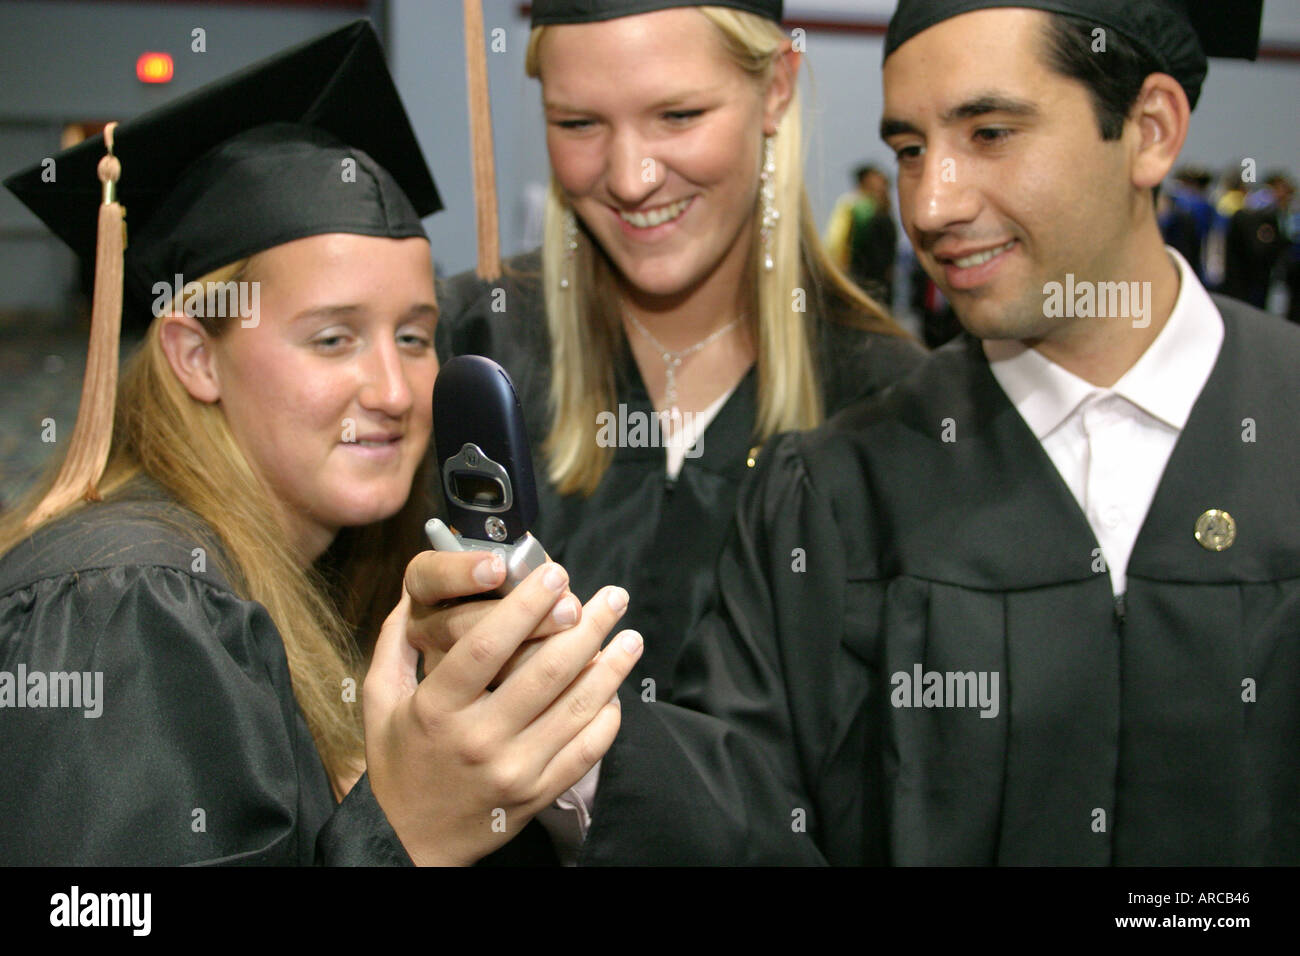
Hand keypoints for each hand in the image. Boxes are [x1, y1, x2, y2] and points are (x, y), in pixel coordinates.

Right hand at [363, 561, 641, 865]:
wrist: (408, 842)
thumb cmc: (397, 763)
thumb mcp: (380, 701)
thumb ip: (395, 644)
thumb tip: (413, 592)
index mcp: (436, 708)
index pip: (487, 645)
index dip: (526, 605)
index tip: (555, 573)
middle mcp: (478, 739)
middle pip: (545, 671)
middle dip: (587, 626)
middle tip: (612, 596)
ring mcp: (513, 770)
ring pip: (575, 709)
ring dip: (610, 668)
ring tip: (630, 636)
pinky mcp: (537, 794)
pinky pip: (586, 751)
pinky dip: (607, 716)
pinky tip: (616, 690)